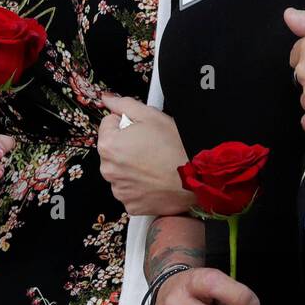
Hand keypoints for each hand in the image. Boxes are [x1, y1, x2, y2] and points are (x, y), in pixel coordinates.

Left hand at [98, 94, 195, 216]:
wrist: (196, 177)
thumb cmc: (176, 147)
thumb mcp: (151, 115)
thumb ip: (124, 104)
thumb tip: (108, 99)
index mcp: (109, 145)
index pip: (109, 124)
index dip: (127, 123)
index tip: (143, 129)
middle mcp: (109, 169)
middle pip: (113, 149)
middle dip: (127, 145)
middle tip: (152, 145)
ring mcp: (119, 189)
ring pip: (122, 170)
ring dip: (133, 166)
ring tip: (156, 162)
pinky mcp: (131, 204)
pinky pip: (131, 190)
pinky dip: (140, 185)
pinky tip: (156, 178)